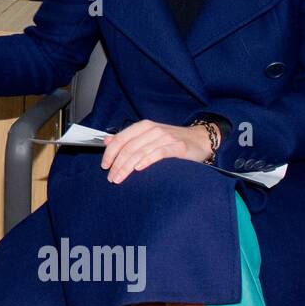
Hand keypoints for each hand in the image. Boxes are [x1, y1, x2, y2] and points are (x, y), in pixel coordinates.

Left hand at [99, 120, 213, 183]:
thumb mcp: (148, 136)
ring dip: (127, 167)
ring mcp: (165, 137)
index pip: (121, 139)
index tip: (104, 166)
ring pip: (140, 152)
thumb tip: (106, 140)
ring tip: (119, 178)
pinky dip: (147, 160)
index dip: (110, 153)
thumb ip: (128, 138)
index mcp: (143, 126)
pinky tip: (138, 168)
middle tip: (111, 177)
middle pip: (129, 147)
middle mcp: (153, 130)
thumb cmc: (172, 140)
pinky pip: (159, 153)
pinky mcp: (177, 146)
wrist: (200, 139)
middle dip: (117, 164)